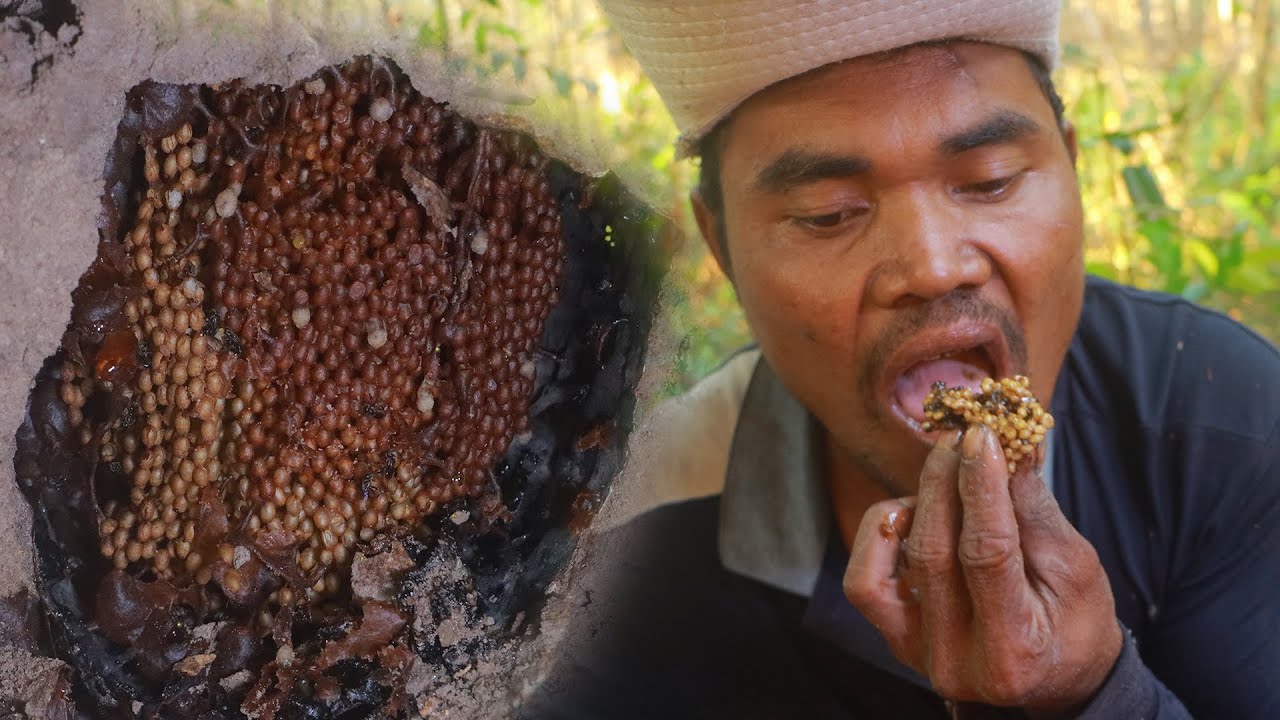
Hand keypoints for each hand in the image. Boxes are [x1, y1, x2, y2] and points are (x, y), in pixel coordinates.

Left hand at [842, 425, 1122, 716]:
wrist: (1056, 677)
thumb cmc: (1076, 622)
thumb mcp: (1074, 566)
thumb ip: (1033, 508)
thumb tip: (1009, 443)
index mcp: (1015, 648)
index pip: (987, 553)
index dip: (981, 489)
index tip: (982, 436)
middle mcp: (957, 659)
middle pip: (934, 550)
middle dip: (945, 482)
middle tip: (960, 435)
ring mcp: (918, 652)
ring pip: (892, 560)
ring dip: (917, 502)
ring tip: (948, 476)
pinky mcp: (896, 638)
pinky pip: (865, 579)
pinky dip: (881, 535)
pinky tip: (911, 511)